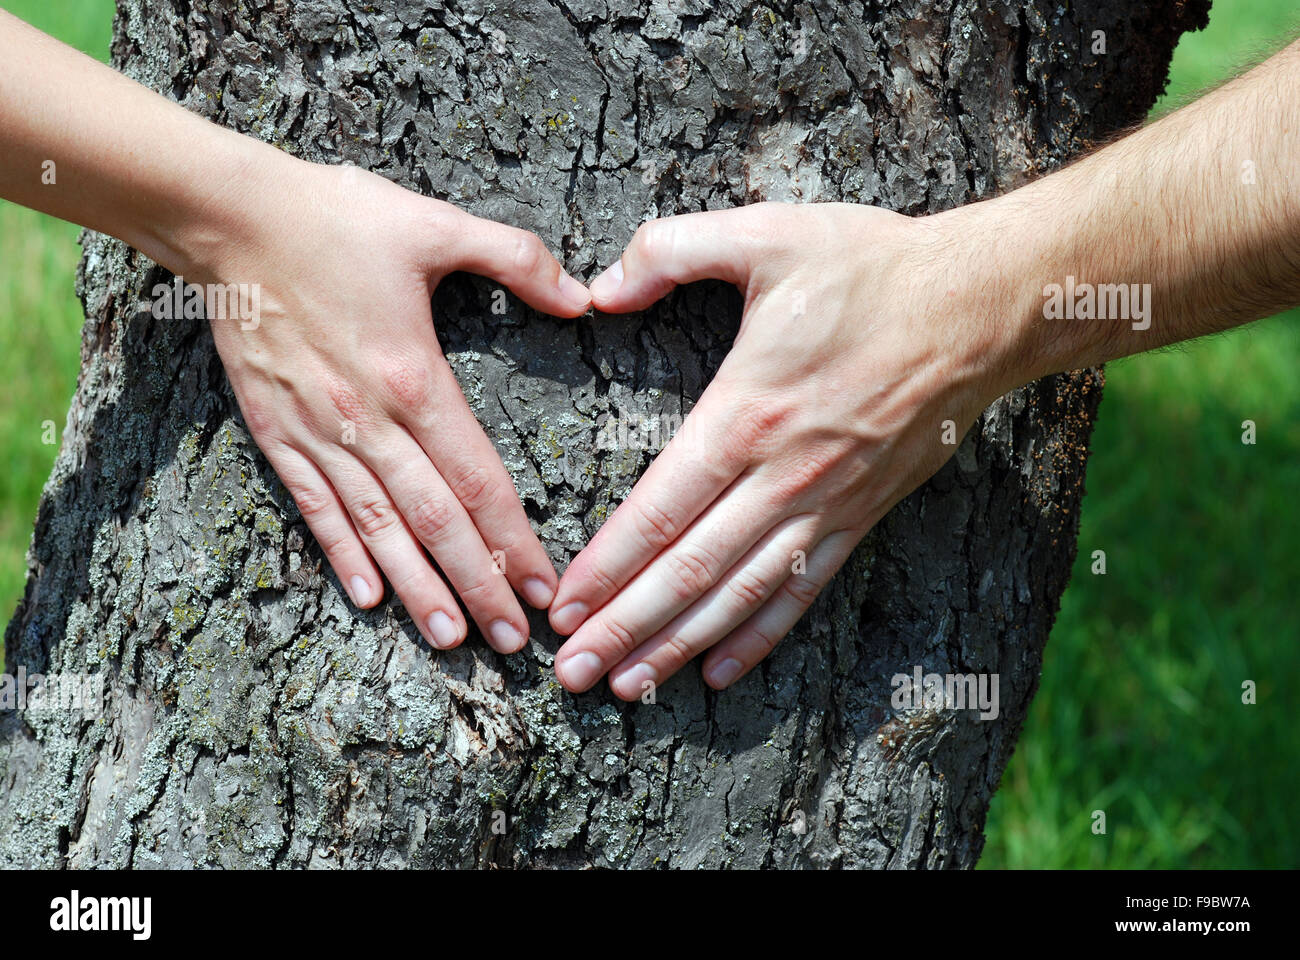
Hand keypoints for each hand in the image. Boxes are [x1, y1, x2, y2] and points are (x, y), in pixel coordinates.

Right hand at [196, 160, 591, 651]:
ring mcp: (318, 433)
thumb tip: (583, 294)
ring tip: (451, 638)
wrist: (228, 218)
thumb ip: (516, 258)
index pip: (479, 483)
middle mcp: (369, 423)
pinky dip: (343, 553)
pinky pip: (315, 507)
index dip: (516, 542)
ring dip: (417, 589)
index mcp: (415, 380)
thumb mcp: (436, 223)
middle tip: (512, 643)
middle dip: (479, 588)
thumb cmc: (336, 219)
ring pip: (378, 529)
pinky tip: (368, 596)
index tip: (544, 589)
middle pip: (436, 524)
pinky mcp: (277, 432)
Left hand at [548, 201, 1018, 696]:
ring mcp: (827, 504)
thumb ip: (670, 250)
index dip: (607, 565)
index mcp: (747, 412)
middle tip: (573, 674)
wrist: (981, 305)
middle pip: (691, 570)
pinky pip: (803, 591)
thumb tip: (599, 289)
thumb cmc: (871, 268)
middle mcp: (784, 475)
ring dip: (679, 645)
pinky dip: (760, 636)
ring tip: (628, 687)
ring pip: (741, 595)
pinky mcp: (861, 515)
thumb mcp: (764, 232)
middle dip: (626, 626)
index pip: (660, 510)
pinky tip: (719, 671)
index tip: (564, 608)